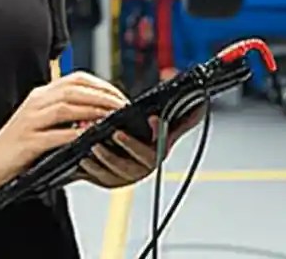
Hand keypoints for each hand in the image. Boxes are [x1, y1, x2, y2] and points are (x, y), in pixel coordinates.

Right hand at [0, 71, 127, 190]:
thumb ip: (65, 115)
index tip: (120, 96)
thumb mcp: (42, 122)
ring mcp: (30, 121)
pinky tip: (90, 138)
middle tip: (123, 106)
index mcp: (41, 95)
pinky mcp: (27, 142)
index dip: (101, 85)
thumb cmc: (16, 146)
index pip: (76, 79)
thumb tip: (98, 114)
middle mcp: (36, 103)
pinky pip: (55, 134)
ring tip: (113, 118)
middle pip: (75, 90)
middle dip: (103, 96)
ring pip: (67, 107)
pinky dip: (75, 135)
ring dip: (93, 111)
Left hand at [77, 109, 204, 188]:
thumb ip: (184, 119)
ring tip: (95, 144)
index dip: (158, 130)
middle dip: (129, 145)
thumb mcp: (163, 129)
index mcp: (160, 150)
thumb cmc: (144, 141)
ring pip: (118, 170)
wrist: (120, 160)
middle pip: (141, 159)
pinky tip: (84, 157)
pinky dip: (91, 169)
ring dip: (107, 158)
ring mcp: (128, 174)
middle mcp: (146, 165)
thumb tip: (201, 105)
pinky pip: (100, 178)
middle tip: (116, 132)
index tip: (152, 118)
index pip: (164, 140)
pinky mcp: (110, 180)